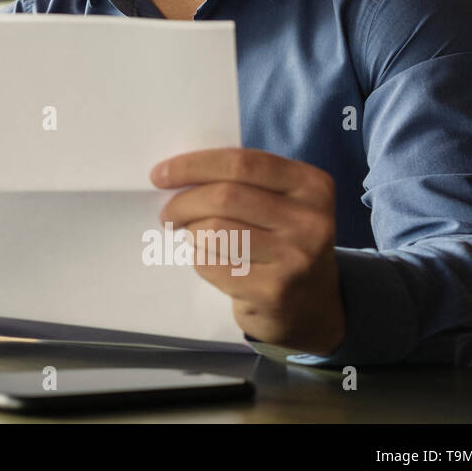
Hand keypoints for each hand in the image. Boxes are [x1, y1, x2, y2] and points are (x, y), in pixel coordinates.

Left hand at [150, 147, 345, 355]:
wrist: (312, 307)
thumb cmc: (282, 242)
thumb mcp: (281, 203)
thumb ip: (243, 182)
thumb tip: (176, 174)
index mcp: (312, 185)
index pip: (241, 163)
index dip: (193, 165)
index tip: (159, 174)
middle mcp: (310, 220)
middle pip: (224, 197)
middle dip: (183, 202)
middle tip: (168, 213)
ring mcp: (295, 258)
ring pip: (214, 231)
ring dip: (191, 231)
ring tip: (192, 235)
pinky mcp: (274, 291)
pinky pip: (212, 264)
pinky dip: (200, 258)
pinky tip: (210, 260)